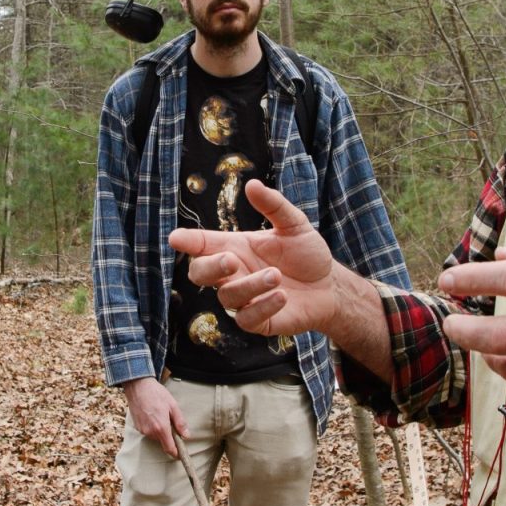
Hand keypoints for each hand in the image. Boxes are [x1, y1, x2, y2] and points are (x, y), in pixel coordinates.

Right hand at [122, 377, 187, 456]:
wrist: (138, 386)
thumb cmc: (156, 394)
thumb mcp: (173, 406)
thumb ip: (180, 422)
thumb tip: (186, 435)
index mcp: (161, 427)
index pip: (169, 448)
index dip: (176, 453)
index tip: (180, 454)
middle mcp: (150, 432)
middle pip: (163, 442)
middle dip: (169, 436)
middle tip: (170, 421)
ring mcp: (142, 430)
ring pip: (155, 436)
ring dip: (160, 430)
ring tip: (160, 415)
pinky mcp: (137, 427)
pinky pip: (148, 432)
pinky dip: (152, 427)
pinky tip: (152, 415)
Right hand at [170, 180, 336, 338]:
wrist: (330, 285)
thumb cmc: (306, 254)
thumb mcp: (294, 224)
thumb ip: (273, 206)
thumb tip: (251, 184)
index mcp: (235, 247)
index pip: (203, 244)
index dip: (188, 241)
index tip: (176, 238)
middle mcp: (234, 274)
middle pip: (201, 273)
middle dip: (210, 267)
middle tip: (231, 259)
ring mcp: (244, 299)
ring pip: (227, 296)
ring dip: (250, 285)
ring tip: (276, 276)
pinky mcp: (258, 321)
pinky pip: (248, 318)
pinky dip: (263, 306)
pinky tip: (282, 296)